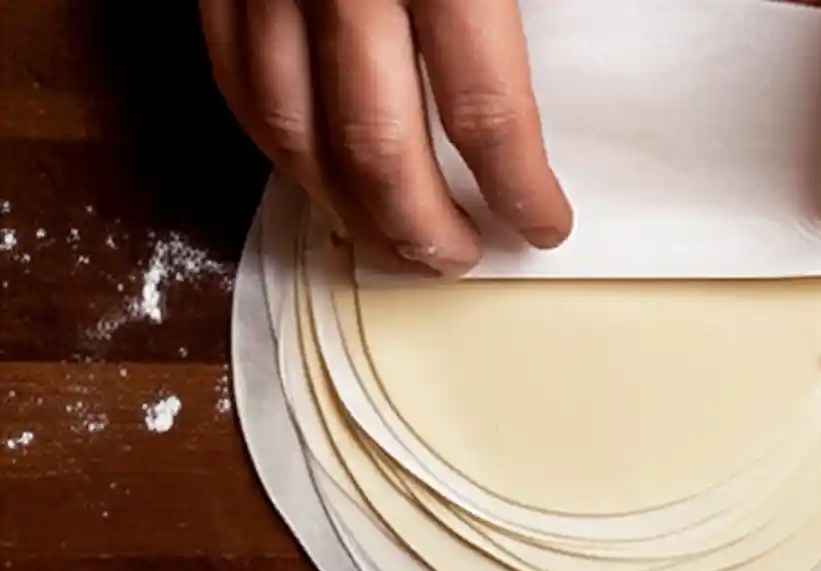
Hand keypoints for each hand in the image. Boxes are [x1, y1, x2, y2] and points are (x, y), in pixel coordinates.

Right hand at [200, 0, 571, 275]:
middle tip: (457, 257)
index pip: (486, 112)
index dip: (519, 188)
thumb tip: (536, 102)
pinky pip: (238, 84)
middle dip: (423, 225)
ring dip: (346, 208)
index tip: (544, 226)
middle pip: (380, 146)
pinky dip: (279, 150)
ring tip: (389, 241)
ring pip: (296, 132)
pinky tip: (319, 179)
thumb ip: (515, 10)